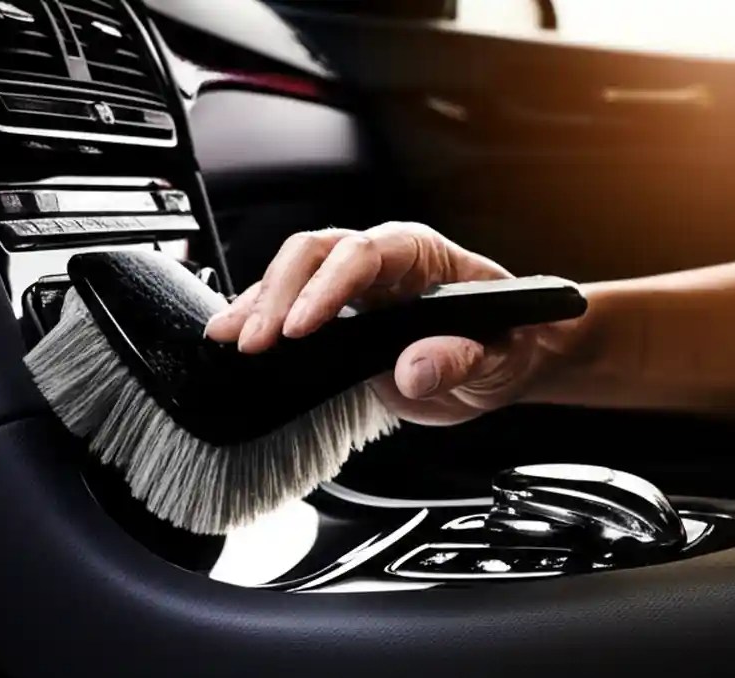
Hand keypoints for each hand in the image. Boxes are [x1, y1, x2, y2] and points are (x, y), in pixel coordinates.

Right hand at [204, 222, 580, 424]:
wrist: (504, 359)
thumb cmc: (507, 342)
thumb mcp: (502, 357)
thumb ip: (464, 358)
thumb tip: (416, 368)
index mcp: (421, 253)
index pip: (363, 254)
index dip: (327, 287)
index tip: (302, 326)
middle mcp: (380, 259)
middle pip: (313, 254)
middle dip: (277, 294)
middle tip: (255, 340)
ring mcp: (352, 285)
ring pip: (291, 273)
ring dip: (256, 304)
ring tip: (227, 337)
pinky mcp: (334, 314)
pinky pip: (287, 304)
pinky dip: (257, 318)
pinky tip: (232, 337)